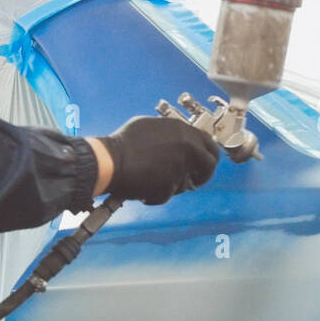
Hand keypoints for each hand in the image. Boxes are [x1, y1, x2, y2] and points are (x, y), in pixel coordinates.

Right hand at [89, 117, 219, 204]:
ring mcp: (179, 169)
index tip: (202, 164)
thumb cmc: (123, 143)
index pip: (209, 144)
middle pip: (209, 166)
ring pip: (184, 183)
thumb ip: (171, 133)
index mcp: (183, 131)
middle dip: (202, 175)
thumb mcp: (151, 126)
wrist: (110, 161)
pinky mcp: (169, 187)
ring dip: (173, 185)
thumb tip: (180, 139)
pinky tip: (142, 186)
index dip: (207, 156)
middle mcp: (187, 149)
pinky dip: (155, 194)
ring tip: (151, 179)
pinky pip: (167, 194)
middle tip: (194, 181)